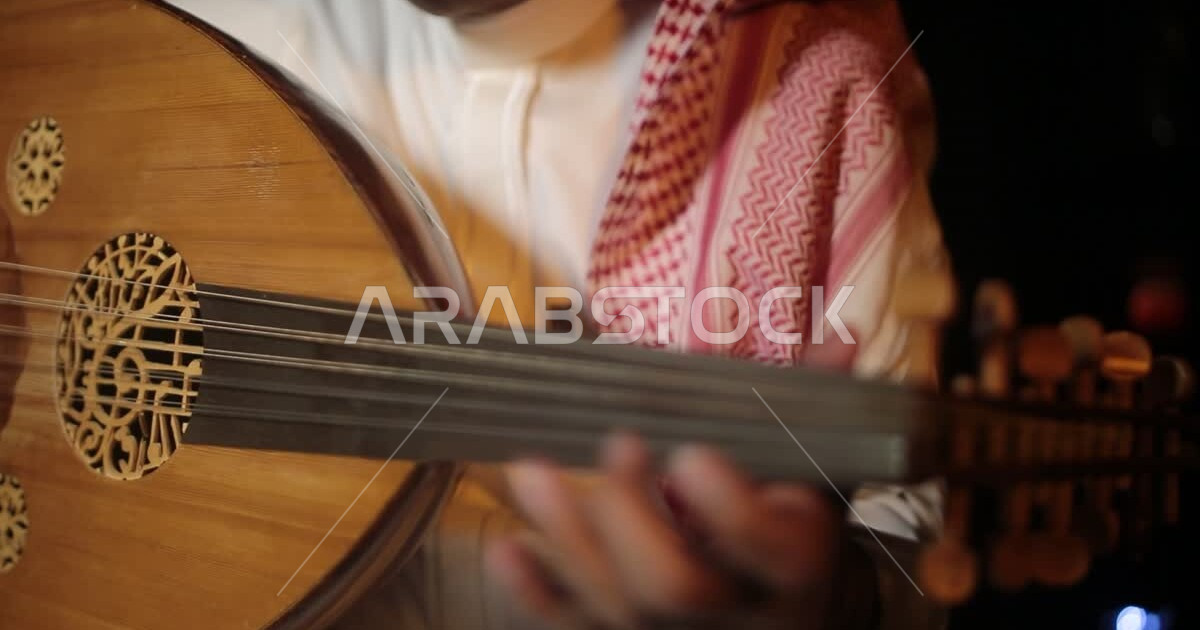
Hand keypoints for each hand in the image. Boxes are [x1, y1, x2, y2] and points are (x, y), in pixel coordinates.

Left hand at [485, 434, 868, 628]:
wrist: (794, 613)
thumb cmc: (800, 531)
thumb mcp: (824, 473)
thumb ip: (820, 409)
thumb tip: (838, 335)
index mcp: (795, 564)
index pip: (767, 549)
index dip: (729, 508)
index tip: (692, 452)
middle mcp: (735, 612)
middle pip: (675, 589)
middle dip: (632, 516)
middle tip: (617, 444)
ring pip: (615, 607)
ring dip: (566, 536)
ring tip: (529, 471)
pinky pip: (577, 628)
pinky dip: (534, 592)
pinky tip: (508, 545)